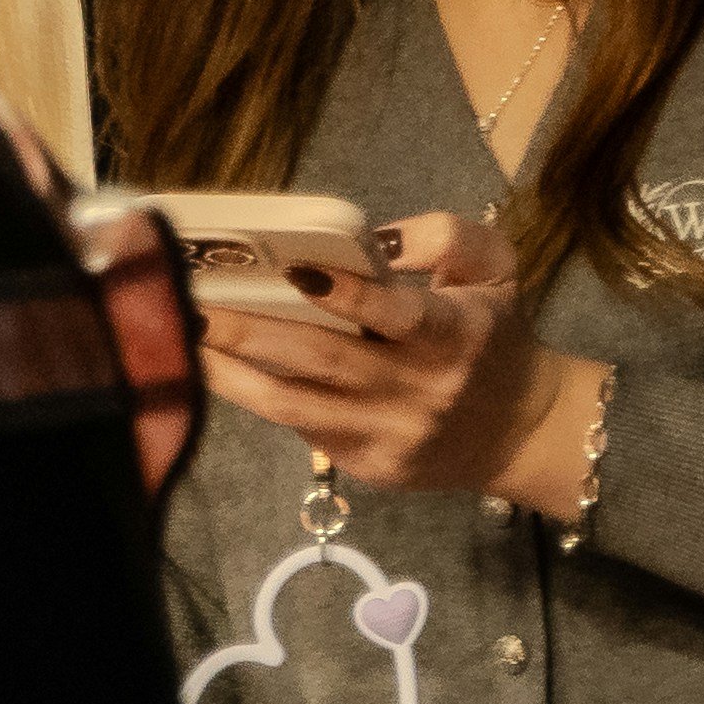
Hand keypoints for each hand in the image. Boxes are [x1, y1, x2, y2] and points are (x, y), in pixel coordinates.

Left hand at [195, 203, 597, 507]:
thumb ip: (447, 238)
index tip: (295, 270)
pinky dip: (256, 397)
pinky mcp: (367, 464)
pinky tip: (215, 371)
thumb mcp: (497, 270)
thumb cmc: (494, 336)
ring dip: (229, 374)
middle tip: (190, 304)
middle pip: (323, 359)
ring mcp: (388, 432)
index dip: (348, 294)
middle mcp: (419, 387)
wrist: (522, 429)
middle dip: (249, 331)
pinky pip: (301, 428)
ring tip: (181, 340)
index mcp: (455, 333)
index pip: (398, 315)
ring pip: (293, 404)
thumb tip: (373, 239)